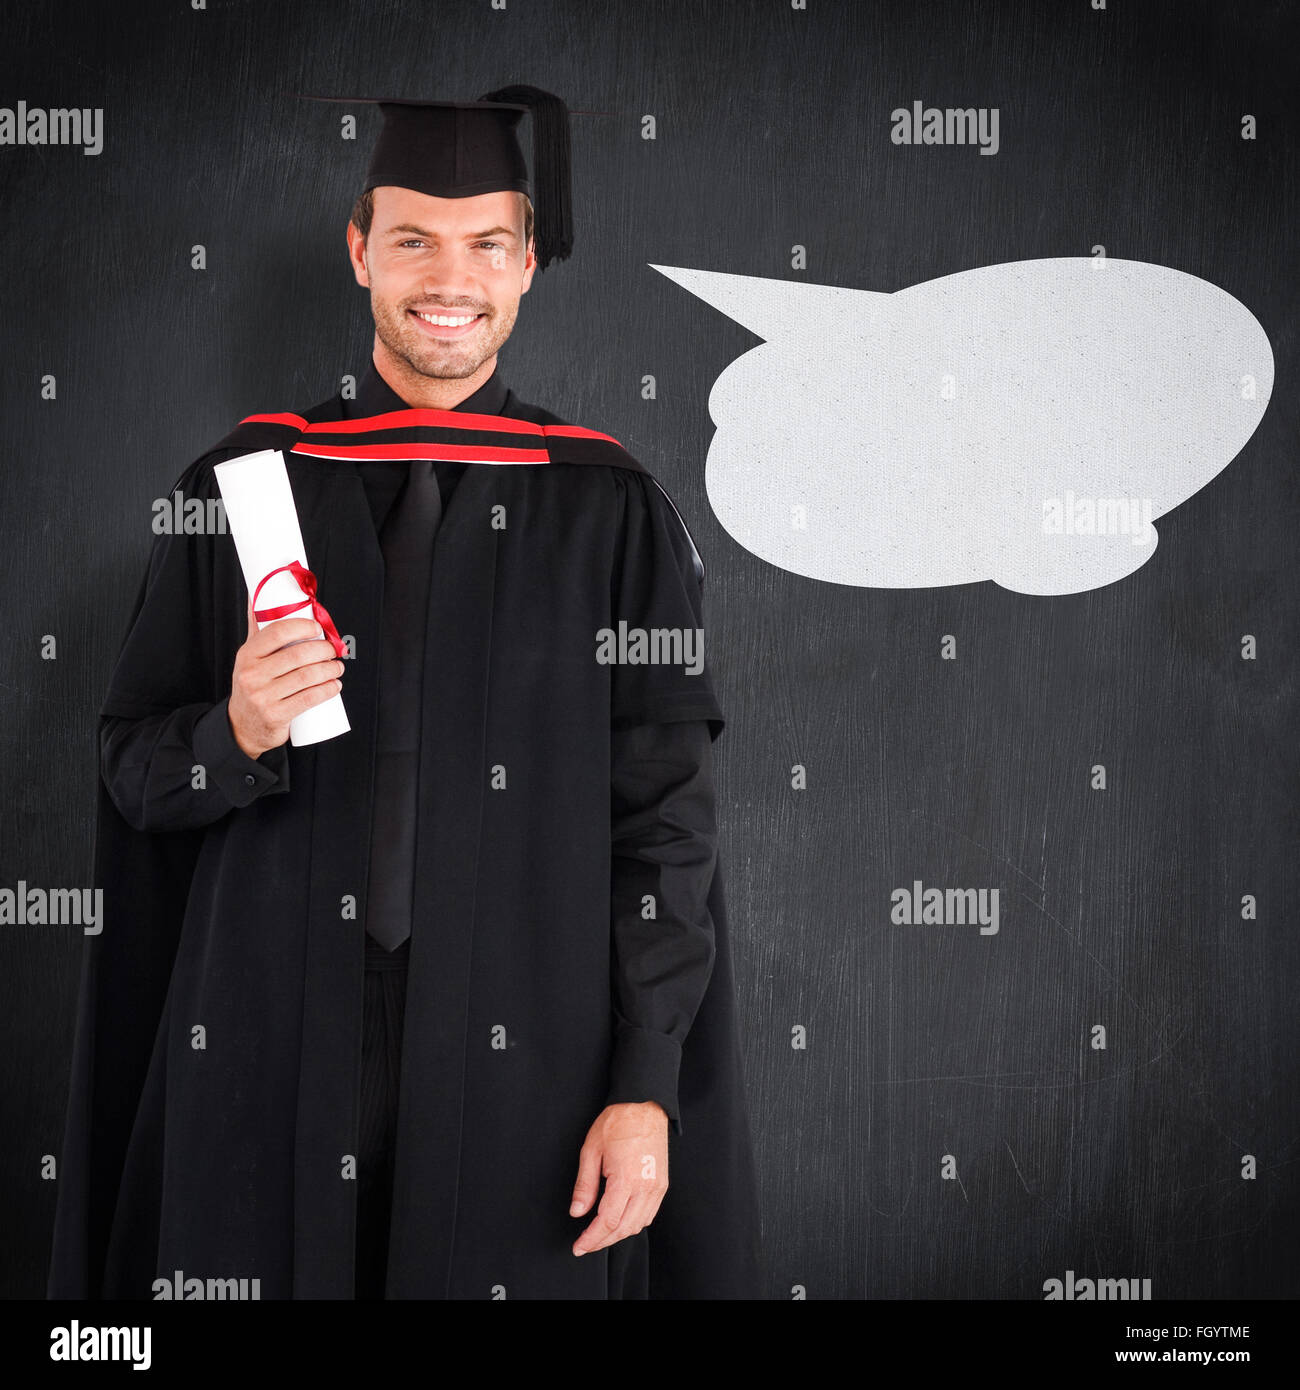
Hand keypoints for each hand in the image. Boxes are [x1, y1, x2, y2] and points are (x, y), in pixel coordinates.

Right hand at [227, 597, 344, 758]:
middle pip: (298, 655)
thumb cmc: (254, 683)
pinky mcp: (276, 715)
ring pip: (306, 677)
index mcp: (247, 654)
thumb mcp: (250, 655)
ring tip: (338, 667)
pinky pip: (308, 699)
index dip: (302, 626)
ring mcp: (263, 697)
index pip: (277, 631)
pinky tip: (335, 685)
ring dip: (330, 670)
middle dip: (324, 650)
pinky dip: (327, 690)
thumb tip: (259, 595)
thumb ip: (258, 627)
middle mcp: (252, 674)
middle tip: (334, 650)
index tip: (318, 628)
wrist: (243, 724)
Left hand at [569, 1102, 668, 1255]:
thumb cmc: (617, 1122)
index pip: (608, 1222)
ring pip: (638, 1225)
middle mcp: (645, 1187)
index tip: (578, 1247)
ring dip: (618, 1235)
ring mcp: (657, 1187)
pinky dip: (634, 1224)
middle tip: (585, 1244)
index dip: (592, 1239)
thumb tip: (577, 1212)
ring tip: (600, 1235)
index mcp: (626, 1179)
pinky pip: (649, 1214)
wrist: (643, 1104)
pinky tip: (620, 1222)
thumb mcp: (591, 1149)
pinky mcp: (662, 1184)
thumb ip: (584, 1185)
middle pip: (624, 1229)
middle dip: (602, 1241)